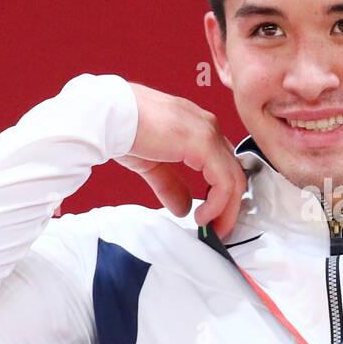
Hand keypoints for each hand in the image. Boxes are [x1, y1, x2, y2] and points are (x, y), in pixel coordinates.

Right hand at [115, 83, 246, 235]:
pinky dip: (218, 204)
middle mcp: (207, 126)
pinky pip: (223, 181)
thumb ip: (171, 185)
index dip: (222, 193)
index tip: (213, 216)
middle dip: (230, 205)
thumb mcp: (152, 164)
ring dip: (227, 209)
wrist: (108, 115)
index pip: (222, 163)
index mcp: (196, 127)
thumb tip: (183, 208)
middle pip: (233, 171)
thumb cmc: (122, 128)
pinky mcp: (204, 143)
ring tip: (214, 228)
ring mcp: (208, 133)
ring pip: (234, 177)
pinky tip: (203, 217)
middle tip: (220, 228)